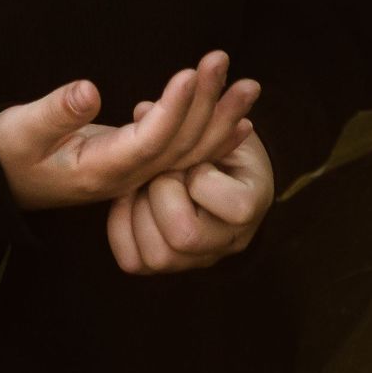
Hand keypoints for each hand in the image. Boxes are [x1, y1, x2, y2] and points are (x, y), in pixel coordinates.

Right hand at [0, 49, 259, 212]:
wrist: (6, 180)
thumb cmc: (9, 151)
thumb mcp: (20, 130)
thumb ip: (54, 113)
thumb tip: (88, 91)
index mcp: (100, 171)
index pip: (148, 142)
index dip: (173, 109)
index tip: (192, 72)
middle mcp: (126, 178)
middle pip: (179, 146)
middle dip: (207, 104)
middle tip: (228, 62)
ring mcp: (136, 175)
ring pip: (187, 151)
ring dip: (220, 117)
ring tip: (250, 86)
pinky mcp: (139, 166)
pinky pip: (184, 154)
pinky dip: (213, 136)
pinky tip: (241, 122)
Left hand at [106, 108, 273, 274]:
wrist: (224, 174)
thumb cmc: (224, 142)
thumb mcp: (221, 122)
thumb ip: (193, 115)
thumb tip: (141, 110)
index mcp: (249, 205)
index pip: (237, 208)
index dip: (205, 178)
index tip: (196, 159)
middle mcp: (225, 242)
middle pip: (185, 236)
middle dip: (164, 193)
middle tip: (161, 171)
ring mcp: (194, 258)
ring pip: (157, 257)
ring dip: (140, 211)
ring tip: (143, 185)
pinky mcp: (165, 262)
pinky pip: (133, 262)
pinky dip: (122, 227)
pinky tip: (128, 199)